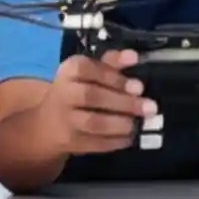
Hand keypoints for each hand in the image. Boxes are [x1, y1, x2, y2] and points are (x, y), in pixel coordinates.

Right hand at [37, 50, 156, 154]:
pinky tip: (129, 137)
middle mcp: (63, 93)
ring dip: (120, 124)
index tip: (139, 86)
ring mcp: (64, 119)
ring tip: (138, 123)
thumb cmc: (76, 91)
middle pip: (92, 96)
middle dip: (124, 102)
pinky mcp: (69, 141)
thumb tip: (134, 56)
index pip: (88, 69)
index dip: (114, 78)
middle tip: (149, 107)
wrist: (48, 123)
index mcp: (69, 70)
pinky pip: (94, 143)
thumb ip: (112, 63)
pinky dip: (114, 141)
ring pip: (93, 122)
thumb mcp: (90, 73)